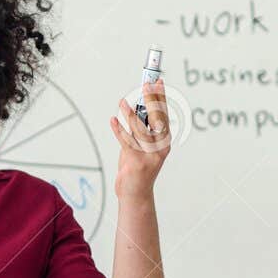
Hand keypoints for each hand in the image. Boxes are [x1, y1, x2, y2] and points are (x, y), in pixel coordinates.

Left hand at [110, 81, 170, 200]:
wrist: (137, 194)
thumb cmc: (140, 167)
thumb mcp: (144, 147)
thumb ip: (142, 130)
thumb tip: (136, 107)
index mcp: (164, 142)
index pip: (164, 115)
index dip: (161, 98)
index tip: (158, 82)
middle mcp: (160, 148)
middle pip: (156, 119)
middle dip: (151, 99)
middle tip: (147, 84)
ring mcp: (148, 155)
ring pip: (139, 129)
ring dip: (130, 113)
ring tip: (122, 101)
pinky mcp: (135, 162)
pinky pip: (126, 142)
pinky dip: (118, 129)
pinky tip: (113, 120)